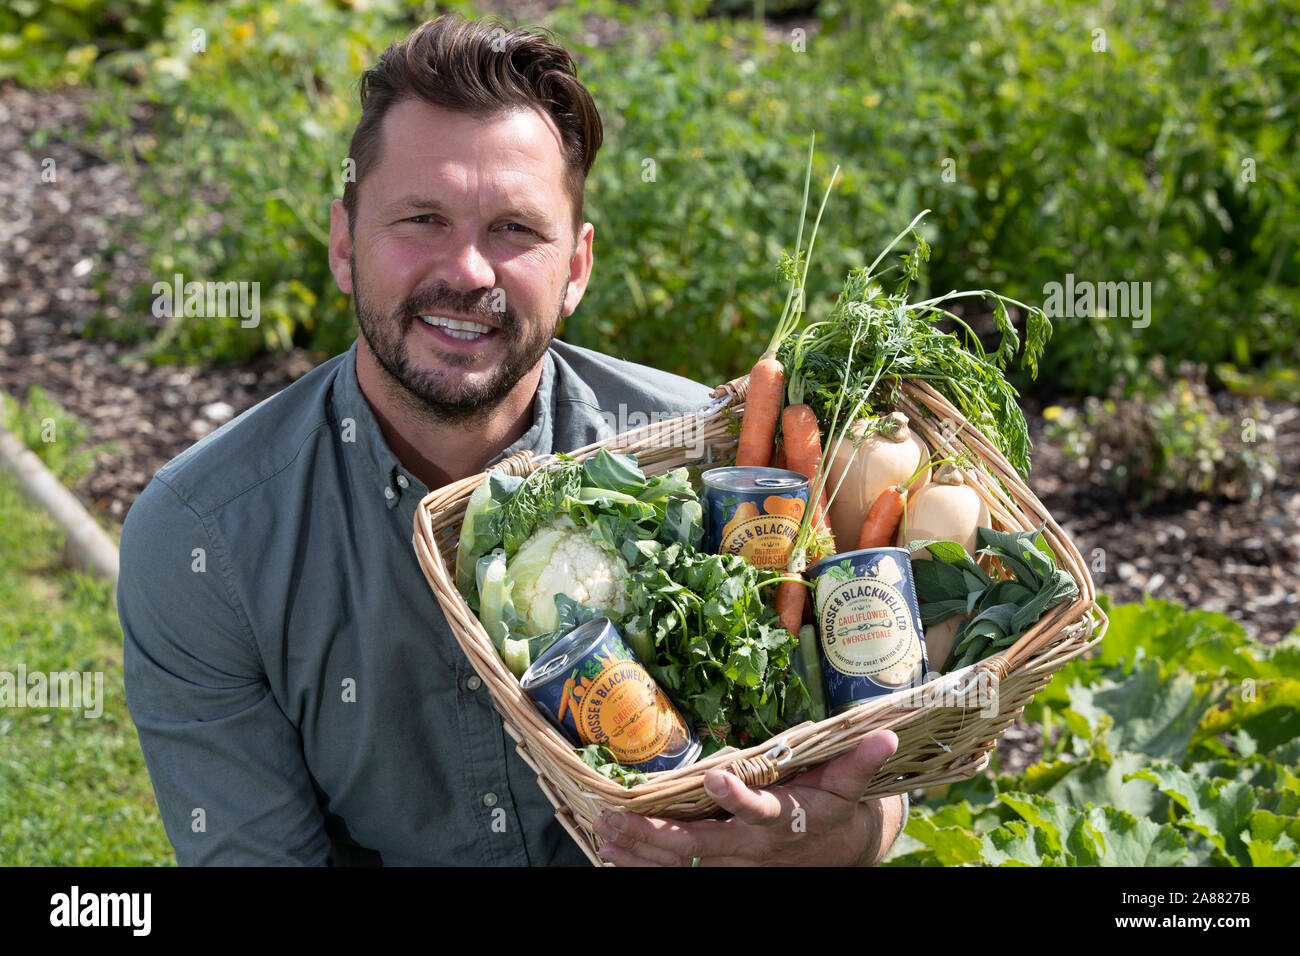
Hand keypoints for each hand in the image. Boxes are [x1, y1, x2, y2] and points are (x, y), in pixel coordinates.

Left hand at [594, 729, 903, 866]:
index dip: (736, 797)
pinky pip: (677, 873)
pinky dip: (643, 867)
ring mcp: (731, 861)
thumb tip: (886, 734)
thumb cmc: (834, 807)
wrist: (836, 851)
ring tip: (602, 837)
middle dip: (655, 834)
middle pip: (699, 845)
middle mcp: (750, 845)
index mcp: (780, 818)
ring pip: (680, 862)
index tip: (715, 777)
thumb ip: (859, 760)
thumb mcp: (848, 785)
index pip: (756, 809)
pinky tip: (611, 856)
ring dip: (639, 852)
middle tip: (617, 820)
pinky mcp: (719, 868)